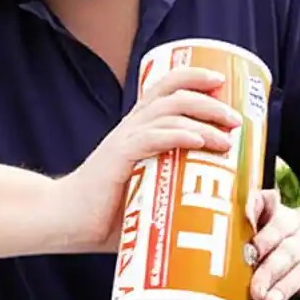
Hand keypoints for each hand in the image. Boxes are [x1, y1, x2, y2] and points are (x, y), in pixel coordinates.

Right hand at [59, 66, 242, 250]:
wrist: (63, 222)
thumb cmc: (108, 214)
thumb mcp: (149, 193)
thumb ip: (176, 190)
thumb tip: (220, 207)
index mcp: (138, 128)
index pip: (165, 87)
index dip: (193, 77)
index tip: (221, 81)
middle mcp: (132, 127)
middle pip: (174, 96)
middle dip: (209, 101)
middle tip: (236, 119)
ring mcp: (124, 141)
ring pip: (168, 113)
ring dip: (202, 119)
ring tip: (226, 135)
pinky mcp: (118, 160)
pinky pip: (152, 139)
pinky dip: (178, 136)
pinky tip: (198, 141)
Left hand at [246, 190, 299, 299]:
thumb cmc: (282, 229)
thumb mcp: (268, 212)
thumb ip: (255, 206)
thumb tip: (247, 209)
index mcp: (287, 219)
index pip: (278, 226)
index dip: (265, 239)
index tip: (252, 252)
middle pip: (288, 253)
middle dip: (270, 272)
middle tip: (256, 290)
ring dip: (285, 288)